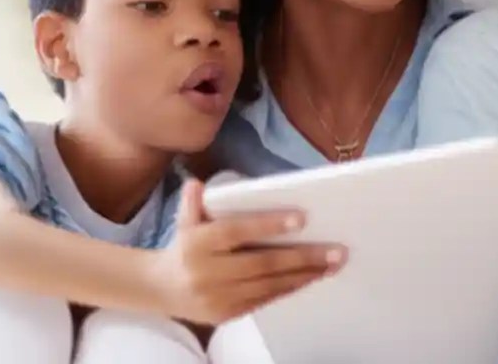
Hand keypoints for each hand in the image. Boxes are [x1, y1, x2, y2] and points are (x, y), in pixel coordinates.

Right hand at [150, 180, 343, 324]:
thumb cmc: (185, 247)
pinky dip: (289, 288)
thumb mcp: (185, 221)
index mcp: (197, 243)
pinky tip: (310, 278)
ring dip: (304, 275)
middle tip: (336, 251)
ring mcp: (217, 297)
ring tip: (332, 264)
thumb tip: (198, 184)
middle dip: (303, 257)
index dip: (269, 225)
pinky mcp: (226, 314)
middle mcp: (206, 272)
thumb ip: (194, 203)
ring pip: (268, 285)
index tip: (302, 219)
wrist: (161, 289)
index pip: (237, 232)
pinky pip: (264, 300)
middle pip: (261, 264)